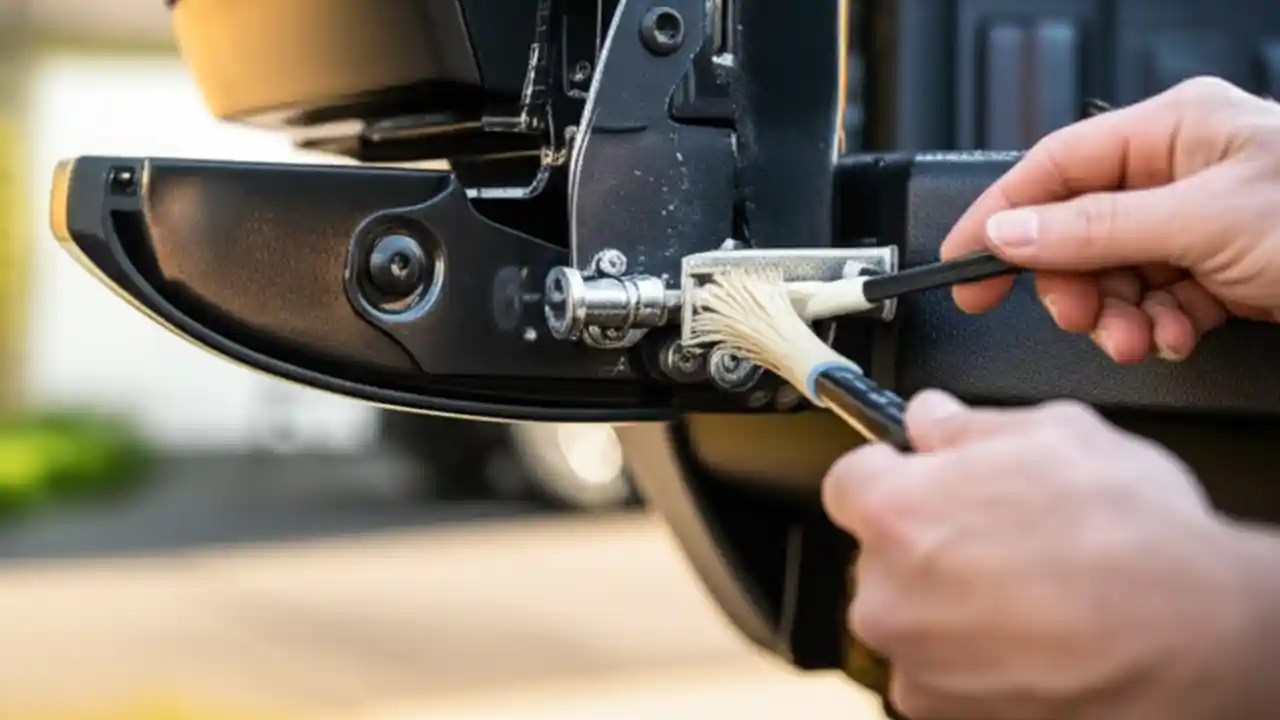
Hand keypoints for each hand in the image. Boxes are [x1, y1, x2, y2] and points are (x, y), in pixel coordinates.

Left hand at [822, 391, 1260, 719]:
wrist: (1195, 638)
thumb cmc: (1135, 538)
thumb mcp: (1057, 432)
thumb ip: (969, 425)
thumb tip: (931, 417)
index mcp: (896, 510)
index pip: (849, 482)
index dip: (889, 475)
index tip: (918, 478)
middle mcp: (884, 589)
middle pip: (880, 553)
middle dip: (927, 541)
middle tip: (998, 537)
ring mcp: (911, 657)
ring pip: (909, 615)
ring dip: (947, 603)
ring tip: (1026, 591)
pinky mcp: (941, 710)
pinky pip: (935, 671)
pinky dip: (968, 659)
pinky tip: (1026, 638)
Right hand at [942, 77, 1279, 363]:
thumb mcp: (1207, 220)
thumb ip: (1099, 228)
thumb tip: (1015, 232)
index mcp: (1170, 131)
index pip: (1053, 169)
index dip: (1000, 216)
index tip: (964, 264)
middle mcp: (1179, 172)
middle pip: (1078, 231)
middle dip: (1076, 285)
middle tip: (1085, 318)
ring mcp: (1198, 223)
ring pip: (1116, 275)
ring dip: (1120, 317)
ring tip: (1143, 339)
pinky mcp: (1220, 269)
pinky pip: (1157, 300)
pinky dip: (1159, 327)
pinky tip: (1179, 336)